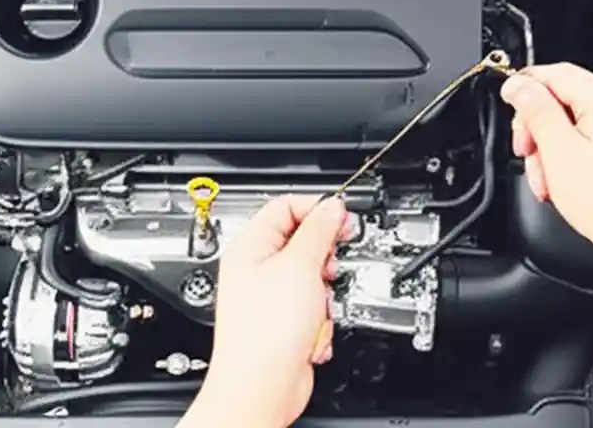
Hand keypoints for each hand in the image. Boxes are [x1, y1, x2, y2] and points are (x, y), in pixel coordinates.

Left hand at [179, 195, 350, 427]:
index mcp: (250, 247)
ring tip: (316, 307)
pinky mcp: (286, 323)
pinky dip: (320, 321)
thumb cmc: (264, 332)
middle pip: (304, 243)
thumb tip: (332, 206)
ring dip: (324, 295)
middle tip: (328, 268)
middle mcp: (258, 270)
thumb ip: (319, 230)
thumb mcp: (300, 266)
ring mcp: (272, 298)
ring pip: (315, 278)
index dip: (316, 209)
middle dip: (323, 259)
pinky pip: (316, 308)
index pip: (285, 206)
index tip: (342, 220)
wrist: (263, 386)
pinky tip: (311, 331)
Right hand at [501, 63, 592, 267]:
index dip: (527, 85)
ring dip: (554, 145)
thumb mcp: (559, 153)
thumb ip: (536, 111)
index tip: (509, 102)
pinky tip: (566, 177)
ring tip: (549, 178)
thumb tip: (520, 84)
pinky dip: (575, 152)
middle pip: (566, 97)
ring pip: (578, 119)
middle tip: (527, 152)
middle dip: (539, 125)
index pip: (558, 72)